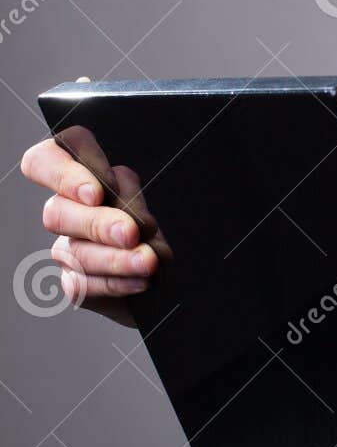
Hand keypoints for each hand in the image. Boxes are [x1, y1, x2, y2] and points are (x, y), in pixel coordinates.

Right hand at [19, 81, 165, 327]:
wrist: (182, 269)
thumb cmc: (161, 223)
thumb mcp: (154, 196)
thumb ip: (130, 193)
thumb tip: (122, 201)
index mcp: (81, 180)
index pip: (43, 161)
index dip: (61, 173)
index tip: (96, 192)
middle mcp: (67, 213)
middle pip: (57, 212)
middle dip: (97, 223)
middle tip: (131, 232)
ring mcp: (69, 249)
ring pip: (73, 252)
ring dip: (114, 258)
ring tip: (148, 261)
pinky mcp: (76, 283)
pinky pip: (83, 285)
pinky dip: (115, 282)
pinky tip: (140, 282)